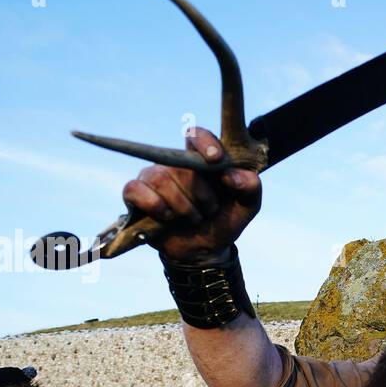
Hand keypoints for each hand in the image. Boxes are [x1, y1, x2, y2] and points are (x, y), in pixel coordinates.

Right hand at [121, 127, 260, 263]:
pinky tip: (166, 217)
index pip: (196, 135)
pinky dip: (154, 205)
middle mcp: (175, 164)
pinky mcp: (135, 194)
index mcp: (202, 159)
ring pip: (161, 179)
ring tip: (192, 218)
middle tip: (209, 210)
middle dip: (200, 194)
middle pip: (182, 166)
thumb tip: (231, 175)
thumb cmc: (224, 221)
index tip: (216, 159)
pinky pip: (135, 189)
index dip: (204, 143)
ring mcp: (153, 176)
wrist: (204, 251)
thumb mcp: (247, 206)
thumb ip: (251, 186)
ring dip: (182, 206)